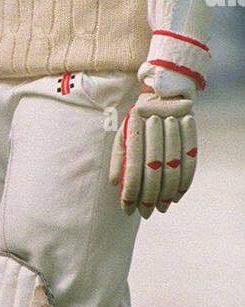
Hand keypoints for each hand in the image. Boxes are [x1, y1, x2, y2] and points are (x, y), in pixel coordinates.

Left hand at [110, 92, 197, 217]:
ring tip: (161, 207)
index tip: (128, 208)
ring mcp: (174, 124)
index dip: (131, 190)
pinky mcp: (190, 128)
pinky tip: (177, 196)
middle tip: (146, 212)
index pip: (133, 166)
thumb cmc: (137, 120)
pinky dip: (185, 181)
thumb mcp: (122, 135)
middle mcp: (154, 123)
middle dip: (149, 195)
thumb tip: (115, 182)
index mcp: (133, 125)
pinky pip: (191, 160)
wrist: (161, 93)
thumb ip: (118, 157)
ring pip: (173, 167)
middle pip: (154, 169)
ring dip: (167, 192)